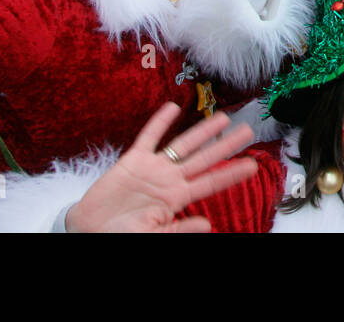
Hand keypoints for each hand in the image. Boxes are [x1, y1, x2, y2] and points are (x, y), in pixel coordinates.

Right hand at [65, 103, 256, 232]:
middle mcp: (170, 179)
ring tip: (222, 117)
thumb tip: (208, 225)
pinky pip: (149, 137)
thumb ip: (180, 229)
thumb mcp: (154, 235)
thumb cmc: (122, 235)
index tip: (253, 164)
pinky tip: (172, 108)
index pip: (211, 182)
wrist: (90, 230)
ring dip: (202, 131)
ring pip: (183, 144)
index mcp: (177, 198)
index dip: (232, 173)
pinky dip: (160, 122)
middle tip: (248, 131)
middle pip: (204, 158)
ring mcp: (153, 167)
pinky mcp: (132, 160)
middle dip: (226, 145)